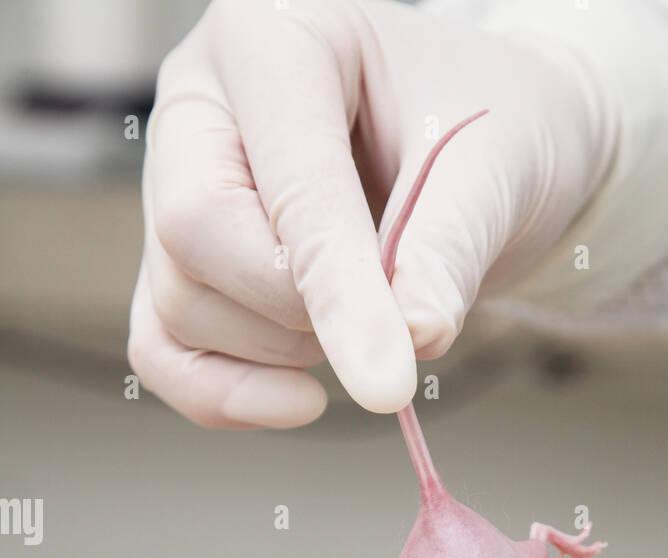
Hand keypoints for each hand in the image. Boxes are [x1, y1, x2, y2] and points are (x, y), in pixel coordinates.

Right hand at [128, 0, 615, 428]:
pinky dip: (226, 397)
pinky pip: (162, 353)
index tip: (387, 377)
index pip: (286, 179)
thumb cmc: (484, 130)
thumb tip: (412, 337)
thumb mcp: (495, 169)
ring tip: (372, 319)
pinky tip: (302, 400)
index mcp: (275, 38)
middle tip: (390, 324)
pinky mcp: (181, 268)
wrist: (480, 156)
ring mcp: (176, 188)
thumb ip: (450, 250)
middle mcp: (203, 105)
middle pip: (194, 231)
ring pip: (182, 303)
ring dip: (285, 350)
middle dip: (298, 310)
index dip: (336, 287)